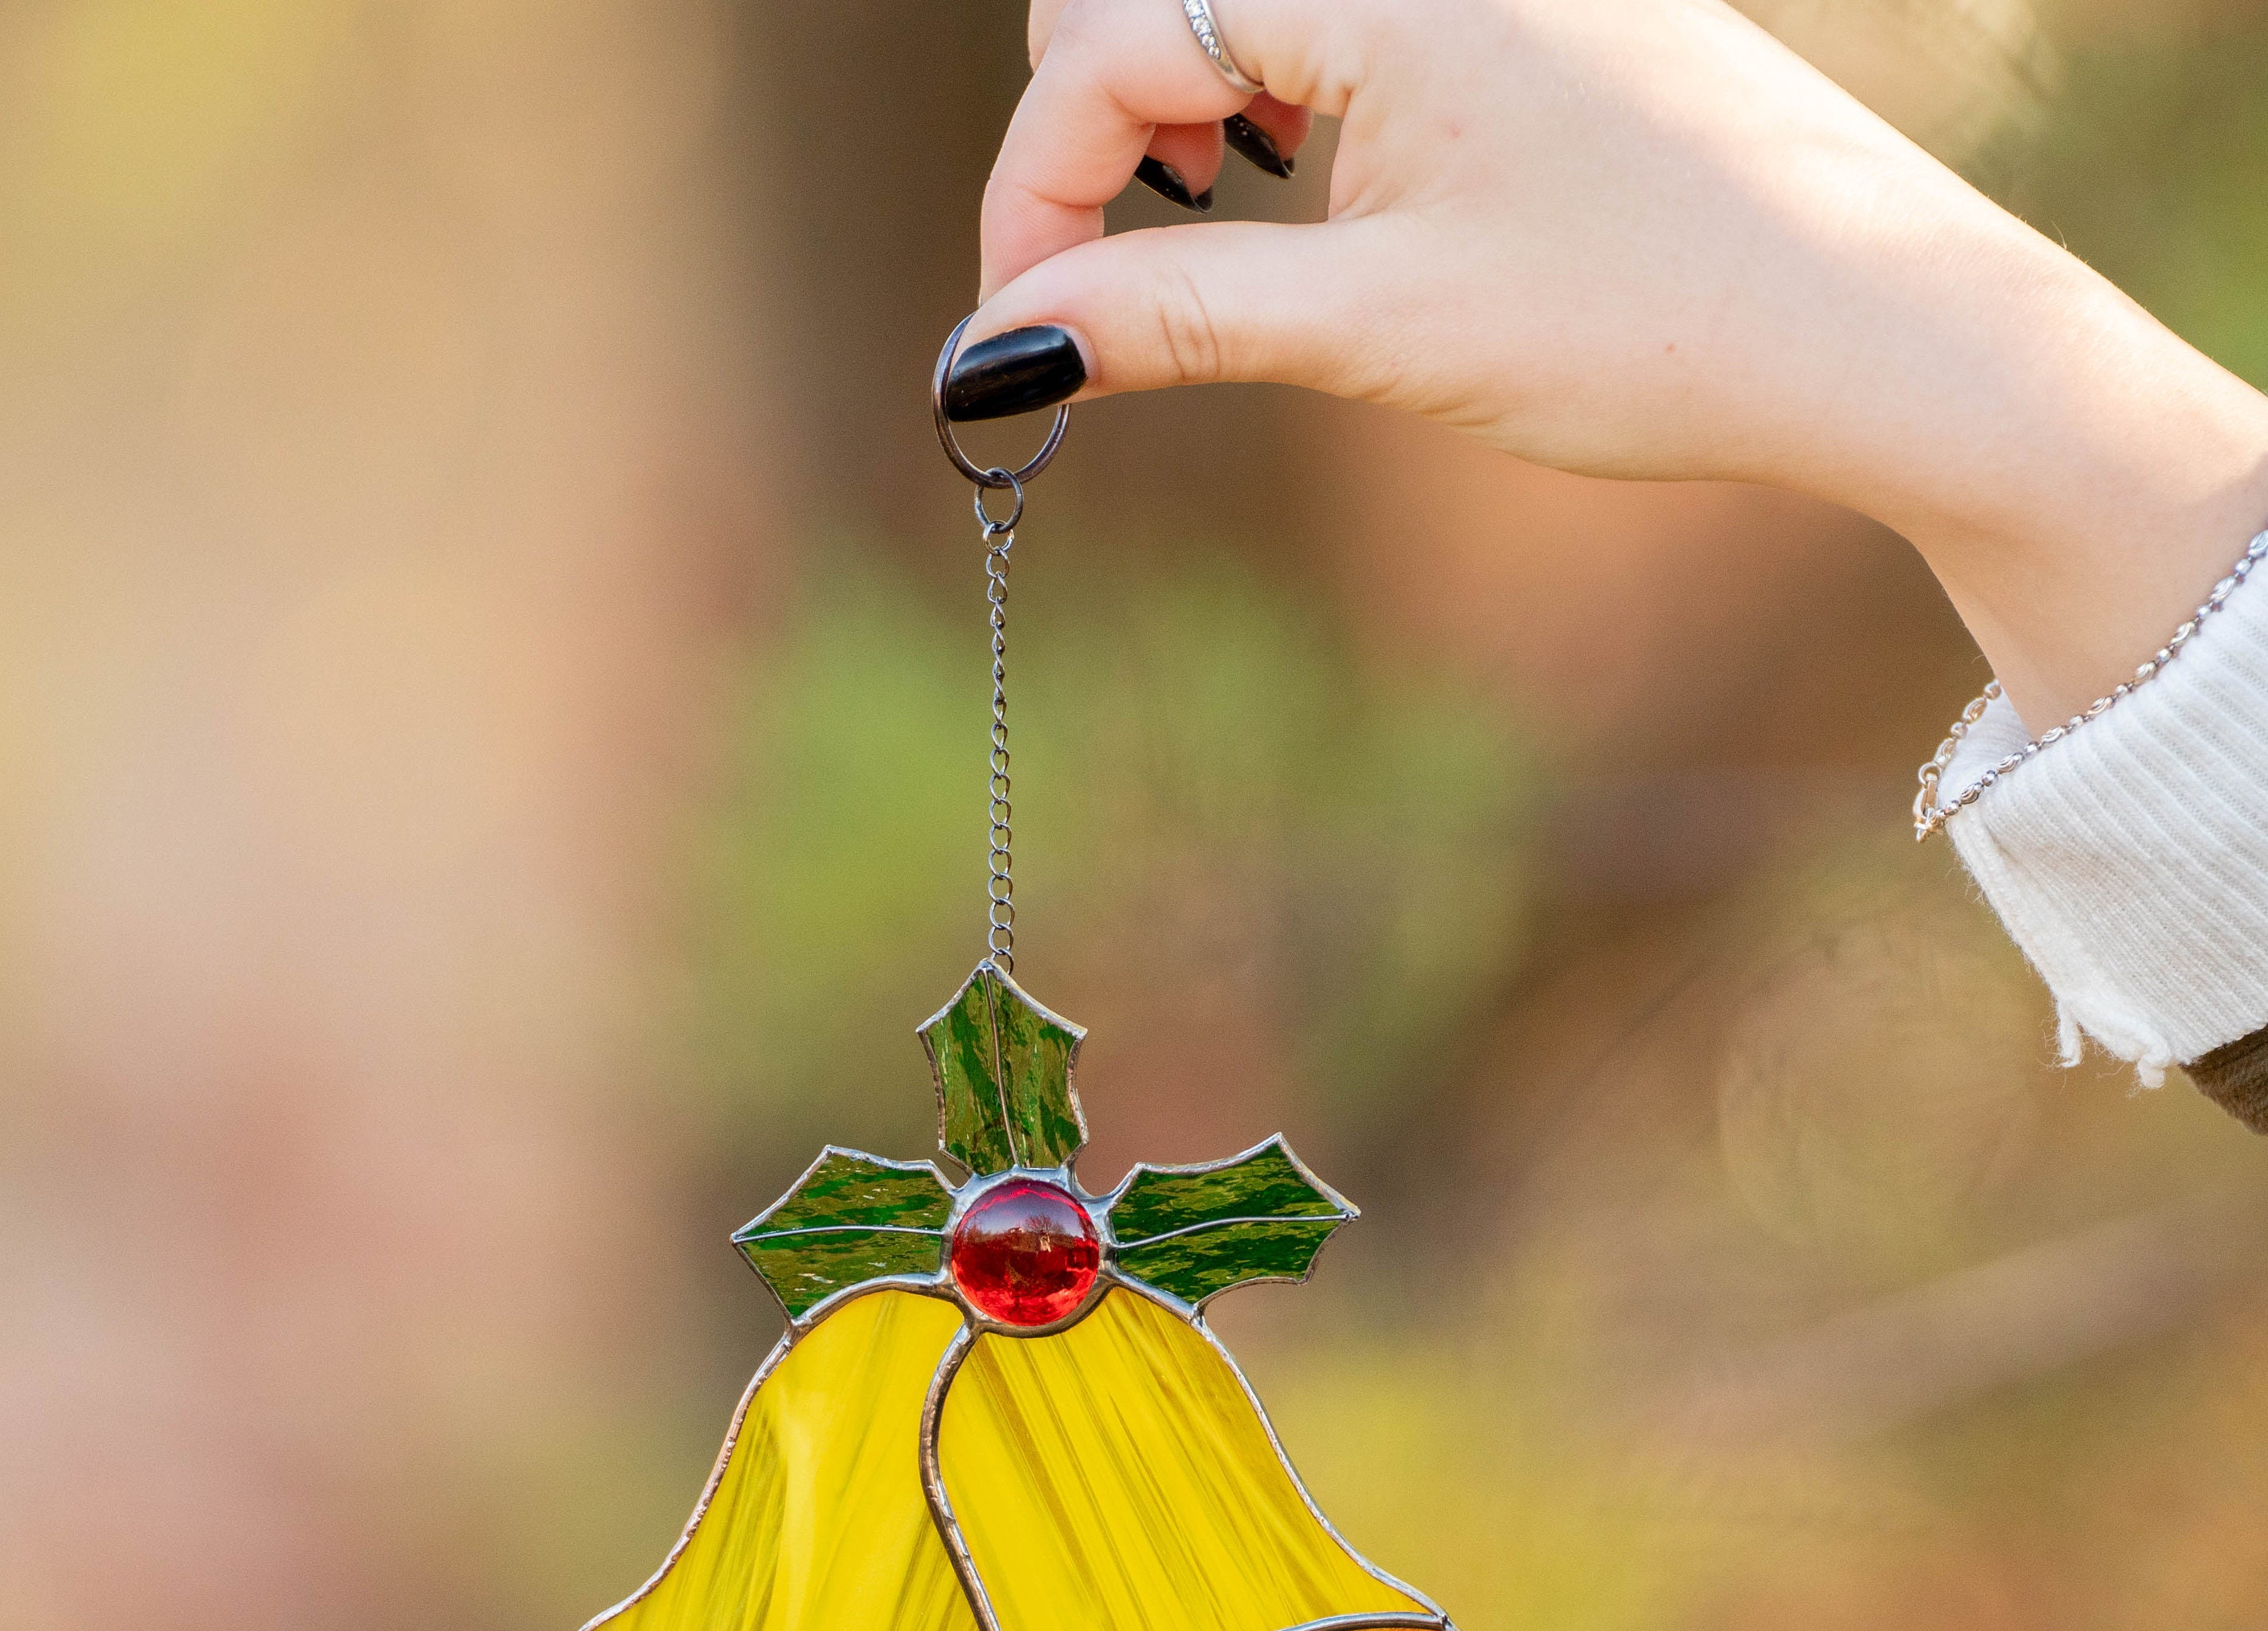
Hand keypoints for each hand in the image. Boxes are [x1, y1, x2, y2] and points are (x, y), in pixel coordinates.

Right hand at [955, 0, 2267, 733]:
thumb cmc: (1653, 322)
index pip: (1103, 49)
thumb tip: (993, 355)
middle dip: (1086, 130)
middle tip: (1115, 272)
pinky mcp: (1525, 4)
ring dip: (1175, 104)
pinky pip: (1334, 7)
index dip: (1028, 200)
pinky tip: (1313, 175)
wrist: (1877, 330)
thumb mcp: (1382, 329)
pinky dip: (1273, 86)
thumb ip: (1171, 320)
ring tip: (1218, 218)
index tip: (1017, 338)